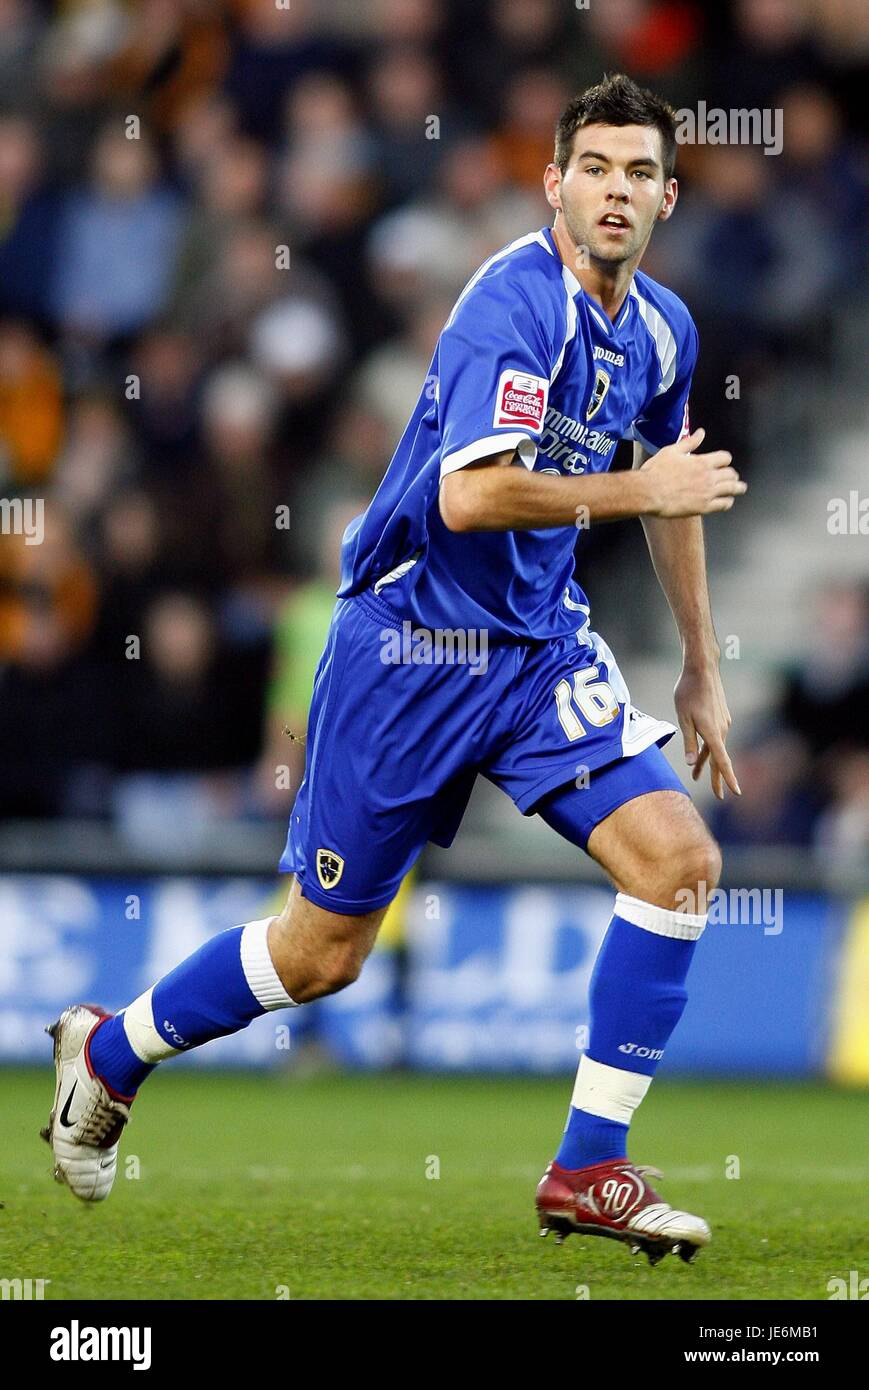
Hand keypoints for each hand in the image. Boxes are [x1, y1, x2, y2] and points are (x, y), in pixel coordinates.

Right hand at [641, 429, 746, 517]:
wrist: (648, 492)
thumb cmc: (656, 471)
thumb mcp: (672, 451)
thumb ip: (690, 442)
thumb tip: (701, 432)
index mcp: (702, 462)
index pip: (725, 458)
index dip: (725, 460)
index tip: (724, 462)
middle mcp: (708, 477)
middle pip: (731, 474)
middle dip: (732, 474)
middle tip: (733, 477)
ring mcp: (708, 493)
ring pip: (732, 489)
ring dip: (737, 488)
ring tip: (739, 489)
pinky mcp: (704, 507)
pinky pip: (724, 504)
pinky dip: (728, 502)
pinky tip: (727, 501)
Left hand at [674, 660, 740, 798]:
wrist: (702, 668)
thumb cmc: (688, 691)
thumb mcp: (683, 718)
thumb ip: (689, 742)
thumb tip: (693, 763)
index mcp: (712, 732)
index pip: (723, 761)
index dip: (728, 778)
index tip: (735, 792)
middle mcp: (722, 730)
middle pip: (720, 759)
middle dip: (718, 778)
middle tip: (719, 796)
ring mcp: (723, 723)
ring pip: (716, 749)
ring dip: (708, 763)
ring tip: (697, 778)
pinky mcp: (721, 718)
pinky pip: (715, 739)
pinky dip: (709, 749)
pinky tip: (701, 753)